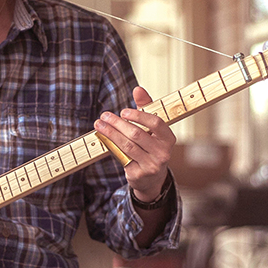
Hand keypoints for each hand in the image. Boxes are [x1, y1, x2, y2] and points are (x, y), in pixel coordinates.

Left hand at [94, 86, 175, 202]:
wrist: (152, 178)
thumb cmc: (150, 145)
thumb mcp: (151, 128)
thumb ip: (146, 107)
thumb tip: (137, 89)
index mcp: (168, 139)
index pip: (155, 123)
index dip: (139, 115)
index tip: (123, 111)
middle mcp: (163, 153)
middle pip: (137, 134)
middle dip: (118, 123)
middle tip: (104, 116)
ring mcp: (151, 165)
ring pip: (127, 146)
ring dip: (111, 134)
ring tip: (99, 125)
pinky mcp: (139, 174)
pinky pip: (122, 157)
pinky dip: (111, 146)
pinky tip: (103, 138)